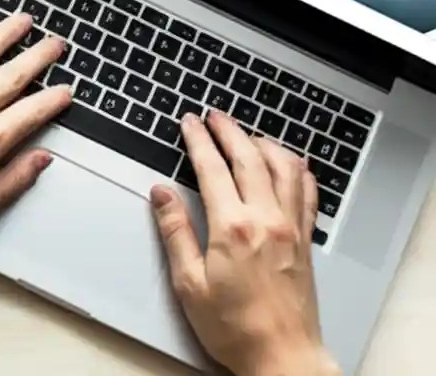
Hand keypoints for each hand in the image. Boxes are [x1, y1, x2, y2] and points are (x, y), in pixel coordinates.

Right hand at [151, 111, 339, 375]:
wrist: (282, 356)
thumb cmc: (234, 327)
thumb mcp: (188, 282)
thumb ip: (175, 232)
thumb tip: (161, 195)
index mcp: (232, 227)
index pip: (212, 169)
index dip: (198, 140)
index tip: (189, 123)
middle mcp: (266, 220)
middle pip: (249, 158)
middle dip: (229, 131)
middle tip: (214, 116)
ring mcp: (291, 228)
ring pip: (284, 167)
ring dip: (263, 144)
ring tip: (247, 134)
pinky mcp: (305, 241)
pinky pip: (307, 192)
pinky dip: (297, 169)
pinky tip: (290, 164)